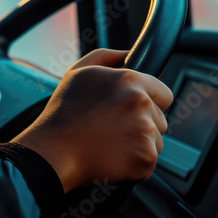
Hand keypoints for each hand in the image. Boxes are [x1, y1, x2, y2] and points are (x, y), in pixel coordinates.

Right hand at [12, 48, 173, 191]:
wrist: (53, 150)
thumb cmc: (64, 111)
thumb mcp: (78, 71)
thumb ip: (109, 56)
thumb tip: (131, 54)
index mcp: (130, 80)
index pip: (164, 93)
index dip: (149, 101)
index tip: (131, 109)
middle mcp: (141, 104)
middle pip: (160, 119)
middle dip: (143, 123)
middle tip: (113, 127)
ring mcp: (145, 133)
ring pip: (156, 141)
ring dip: (139, 143)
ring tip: (110, 142)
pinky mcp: (145, 158)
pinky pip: (149, 161)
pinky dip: (134, 162)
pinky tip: (112, 156)